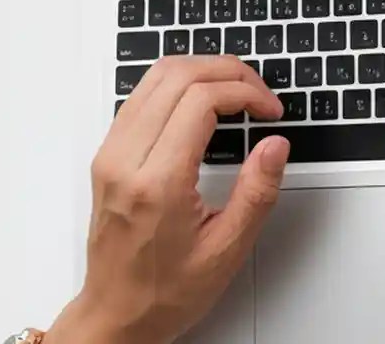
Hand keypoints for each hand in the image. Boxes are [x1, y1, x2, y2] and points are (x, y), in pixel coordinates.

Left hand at [47, 56, 290, 343]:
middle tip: (259, 92)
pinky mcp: (109, 154)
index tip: (270, 110)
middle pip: (176, 76)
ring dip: (202, 71)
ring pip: (155, 77)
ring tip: (237, 89)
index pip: (199, 100)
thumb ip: (256, 192)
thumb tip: (276, 146)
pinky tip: (206, 102)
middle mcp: (125, 161)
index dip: (245, 92)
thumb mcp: (227, 248)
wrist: (116, 314)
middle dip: (228, 71)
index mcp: (156, 183)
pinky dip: (179, 85)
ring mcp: (111, 154)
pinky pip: (142, 96)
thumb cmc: (165, 290)